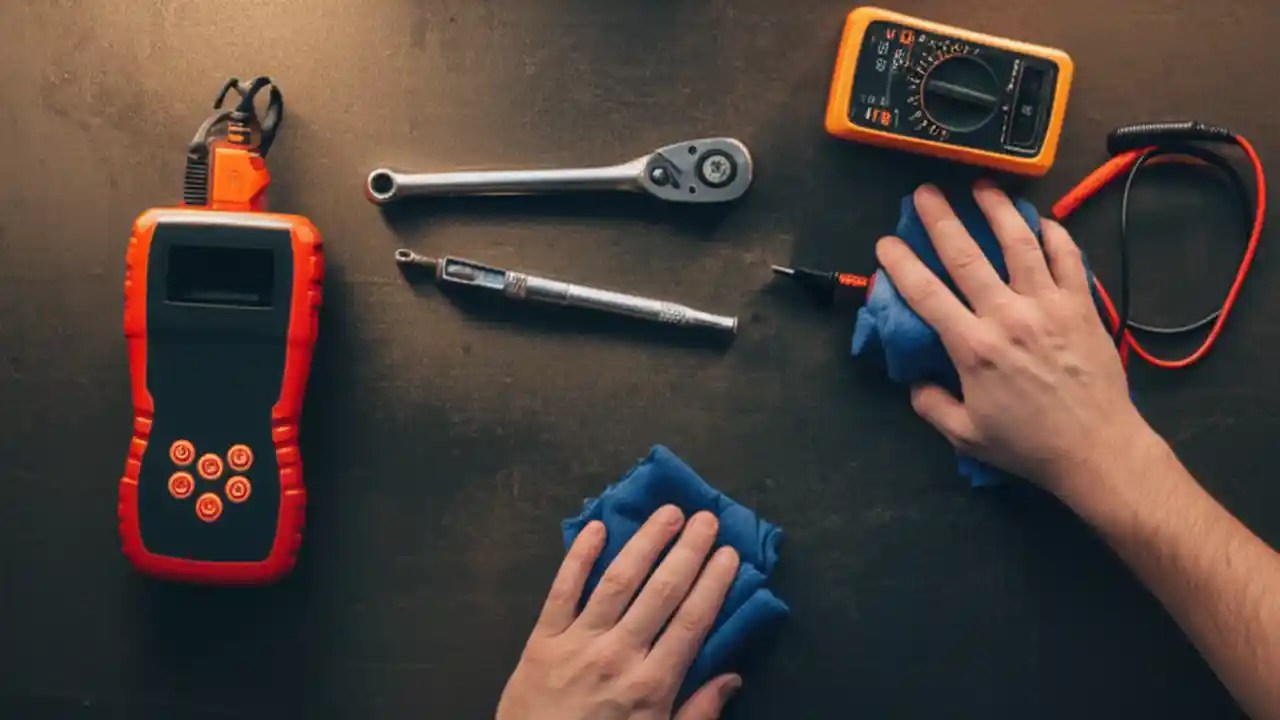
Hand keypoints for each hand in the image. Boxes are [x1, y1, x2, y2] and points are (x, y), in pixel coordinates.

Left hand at [497, 505, 742, 719]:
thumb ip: (698, 713)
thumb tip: (732, 677)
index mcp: (652, 685)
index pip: (692, 621)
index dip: (713, 583)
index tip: (729, 553)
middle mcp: (618, 655)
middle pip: (661, 592)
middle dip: (688, 551)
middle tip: (706, 518)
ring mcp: (578, 643)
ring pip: (618, 581)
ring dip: (646, 543)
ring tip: (667, 513)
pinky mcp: (542, 639)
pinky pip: (562, 589)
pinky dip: (579, 556)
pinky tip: (598, 528)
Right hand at [876, 182, 1152, 495]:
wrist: (1096, 449)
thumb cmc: (1028, 446)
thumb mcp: (965, 436)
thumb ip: (931, 405)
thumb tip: (915, 381)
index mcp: (973, 348)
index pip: (926, 294)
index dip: (901, 264)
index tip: (886, 243)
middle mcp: (1008, 316)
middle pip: (966, 256)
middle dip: (941, 219)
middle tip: (925, 193)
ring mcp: (1049, 306)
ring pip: (1019, 244)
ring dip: (997, 210)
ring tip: (982, 186)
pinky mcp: (1082, 306)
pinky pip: (1067, 258)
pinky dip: (1053, 234)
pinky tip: (1040, 220)